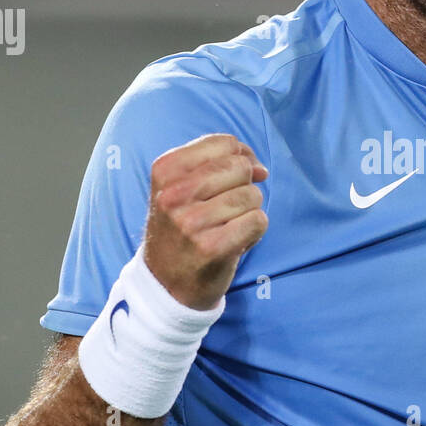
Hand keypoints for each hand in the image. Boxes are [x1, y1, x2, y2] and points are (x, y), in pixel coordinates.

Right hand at [144, 134, 268, 309]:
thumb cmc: (182, 227)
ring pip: (252, 195)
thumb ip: (219, 164)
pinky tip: (234, 241)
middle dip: (245, 185)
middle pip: (240, 167)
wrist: (165, 282)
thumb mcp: (181, 186)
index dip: (242, 156)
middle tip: (228, 207)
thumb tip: (260, 168)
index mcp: (165, 170)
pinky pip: (258, 221)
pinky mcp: (212, 247)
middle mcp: (173, 194)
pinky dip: (255, 232)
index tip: (238, 176)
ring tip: (227, 226)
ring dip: (249, 211)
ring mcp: (191, 222)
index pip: (224, 143)